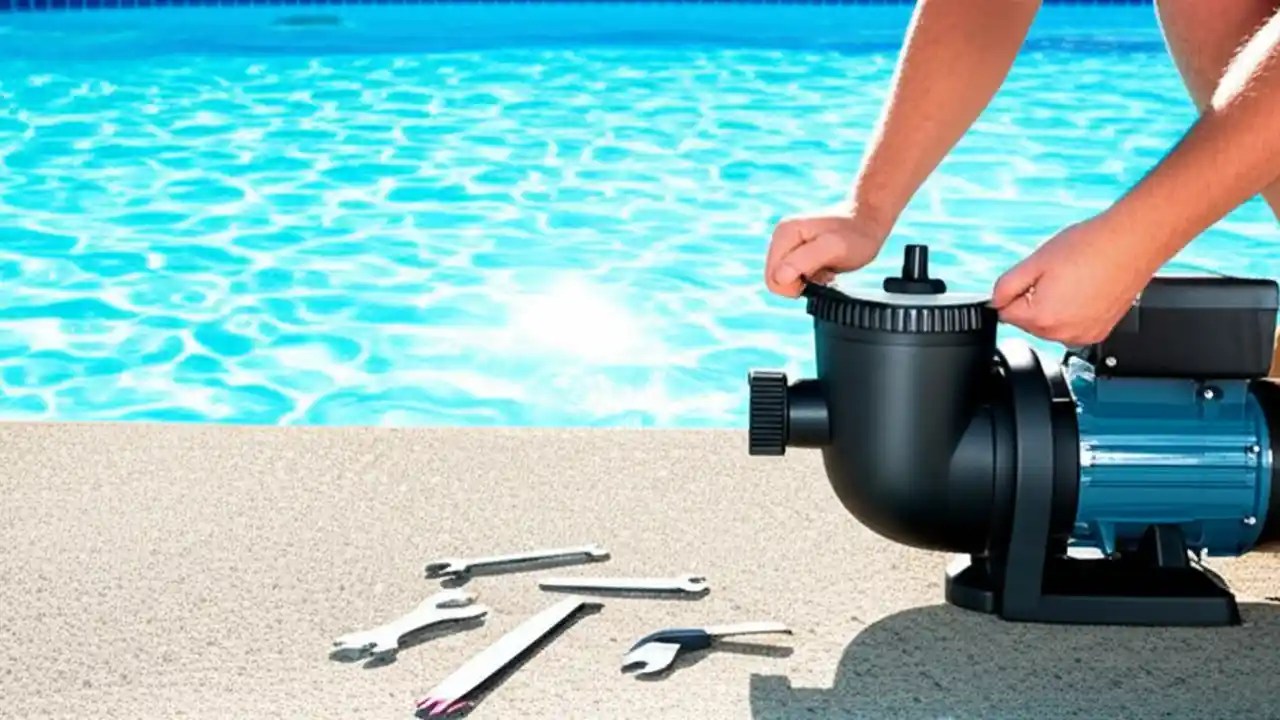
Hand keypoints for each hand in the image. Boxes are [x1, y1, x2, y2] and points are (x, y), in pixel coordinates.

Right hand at [764, 208, 889, 296]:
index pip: (773, 278)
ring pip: (785, 279)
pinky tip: (825, 268)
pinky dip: (811, 278)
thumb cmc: (856, 235)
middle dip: (800, 283)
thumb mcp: (834, 248)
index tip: (818, 275)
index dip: (795, 286)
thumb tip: (780, 277)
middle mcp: (781, 237)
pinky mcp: (796, 251)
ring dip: (807, 280)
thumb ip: (804, 261)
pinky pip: (794, 276)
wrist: (868, 221)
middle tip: (823, 271)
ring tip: (825, 268)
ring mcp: (788, 244)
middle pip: (776, 279)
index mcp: (784, 233)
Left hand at [991, 215, 1163, 345]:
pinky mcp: (1099, 332)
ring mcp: (1084, 335)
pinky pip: (1072, 326)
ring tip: (1074, 280)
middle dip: (1033, 299)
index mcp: (1042, 318)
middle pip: (1028, 321)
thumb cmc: (1090, 247)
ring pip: (1051, 325)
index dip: (1013, 292)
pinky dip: (1073, 312)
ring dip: (1054, 306)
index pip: (1005, 313)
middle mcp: (1063, 334)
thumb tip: (993, 302)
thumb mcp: (1035, 261)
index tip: (1030, 278)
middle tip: (1056, 275)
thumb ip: (1005, 286)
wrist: (1132, 243)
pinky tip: (1086, 290)